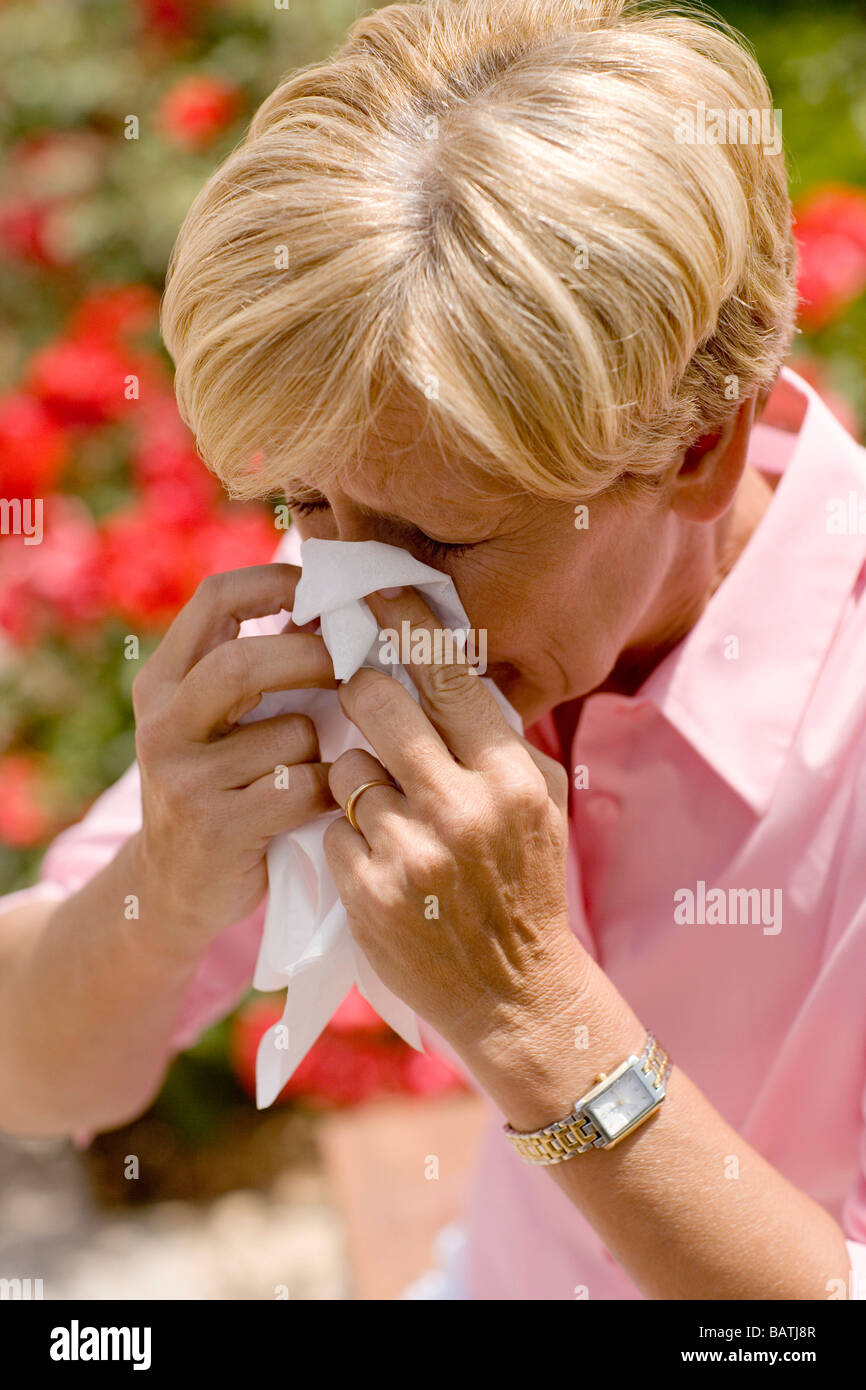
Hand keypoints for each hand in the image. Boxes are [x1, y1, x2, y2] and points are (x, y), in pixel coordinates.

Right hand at [132, 565, 338, 940]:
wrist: (173, 887)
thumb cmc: (221, 786)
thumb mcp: (215, 721)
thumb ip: (256, 668)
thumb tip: (339, 608)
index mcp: (164, 681)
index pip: (216, 598)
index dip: (281, 583)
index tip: (328, 593)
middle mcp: (163, 723)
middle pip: (247, 661)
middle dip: (316, 659)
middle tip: (355, 669)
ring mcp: (185, 778)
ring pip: (292, 732)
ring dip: (325, 746)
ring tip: (317, 766)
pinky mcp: (218, 827)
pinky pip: (304, 787)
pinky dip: (328, 790)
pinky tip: (320, 803)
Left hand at [322, 585, 576, 1051]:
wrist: (515, 995)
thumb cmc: (527, 885)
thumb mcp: (539, 804)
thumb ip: (499, 737)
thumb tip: (447, 662)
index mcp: (510, 776)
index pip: (446, 675)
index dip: (404, 624)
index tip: (374, 590)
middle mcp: (463, 807)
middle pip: (374, 703)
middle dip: (355, 688)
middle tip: (351, 687)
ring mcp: (411, 851)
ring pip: (345, 768)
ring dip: (353, 778)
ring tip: (385, 808)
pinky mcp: (368, 891)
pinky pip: (330, 827)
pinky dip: (346, 836)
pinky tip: (377, 859)